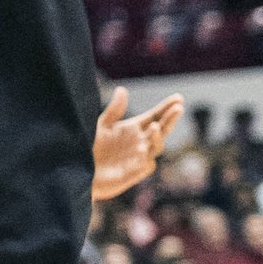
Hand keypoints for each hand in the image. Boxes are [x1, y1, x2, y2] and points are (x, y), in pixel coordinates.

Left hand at [92, 87, 183, 202]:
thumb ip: (114, 110)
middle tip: (178, 108)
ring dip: (157, 138)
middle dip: (170, 119)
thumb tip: (122, 90)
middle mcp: (141, 142)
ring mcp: (139, 158)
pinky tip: (142, 150)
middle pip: (161, 130)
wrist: (84, 170)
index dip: (166, 108)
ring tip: (155, 126)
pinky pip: (143, 166)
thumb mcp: (103, 125)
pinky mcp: (133, 174)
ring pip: (156, 148)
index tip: (178, 97)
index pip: (155, 116)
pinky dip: (144, 159)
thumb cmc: (93, 147)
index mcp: (135, 128)